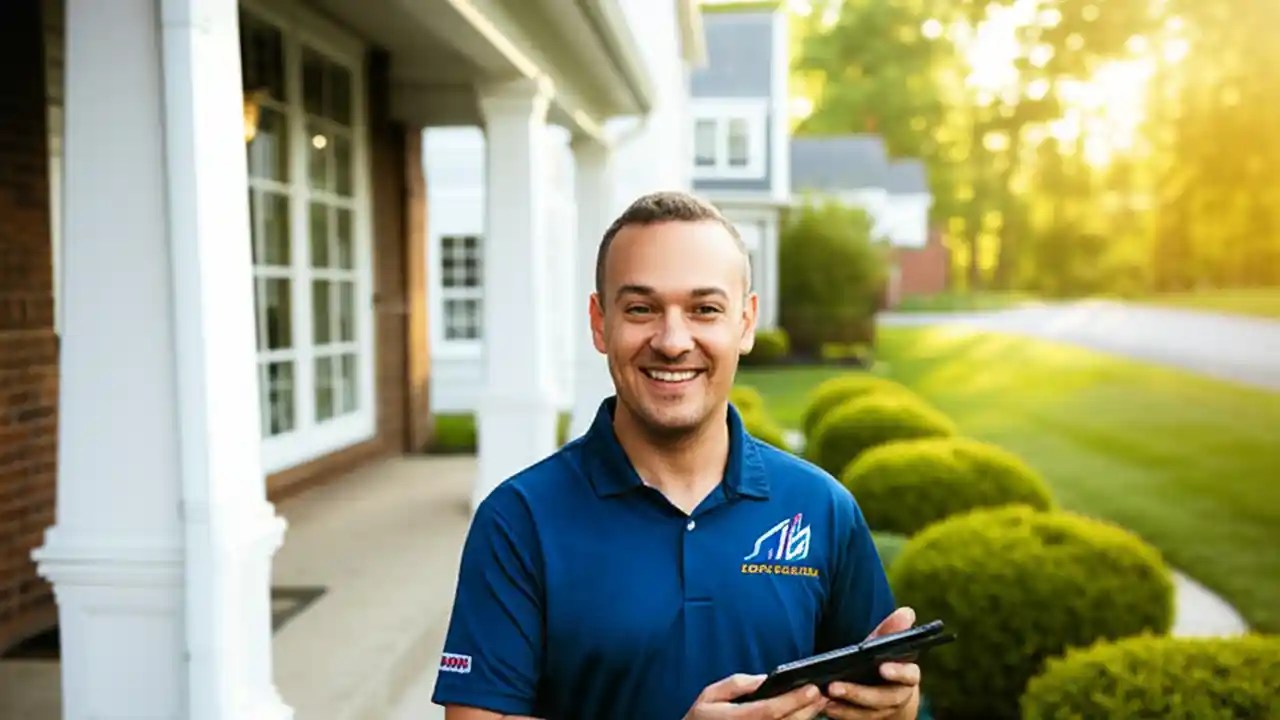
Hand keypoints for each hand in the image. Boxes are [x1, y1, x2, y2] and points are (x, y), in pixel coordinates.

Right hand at [683, 673, 829, 719]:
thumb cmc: (701, 719)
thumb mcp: (710, 695)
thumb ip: (738, 684)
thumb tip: (764, 679)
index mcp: (736, 719)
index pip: (770, 711)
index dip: (793, 700)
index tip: (811, 688)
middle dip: (807, 709)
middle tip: (822, 694)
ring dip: (806, 718)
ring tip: (819, 704)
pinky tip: (804, 716)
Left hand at [822, 607, 921, 718]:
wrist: (882, 690)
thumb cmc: (880, 660)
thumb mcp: (884, 644)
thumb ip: (892, 630)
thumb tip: (907, 612)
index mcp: (907, 675)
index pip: (909, 674)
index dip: (898, 672)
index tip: (882, 667)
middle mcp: (899, 696)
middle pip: (883, 699)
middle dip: (858, 693)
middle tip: (834, 687)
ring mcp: (884, 712)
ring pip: (868, 714)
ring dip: (846, 708)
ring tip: (825, 700)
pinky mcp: (869, 719)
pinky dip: (841, 715)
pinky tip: (824, 708)